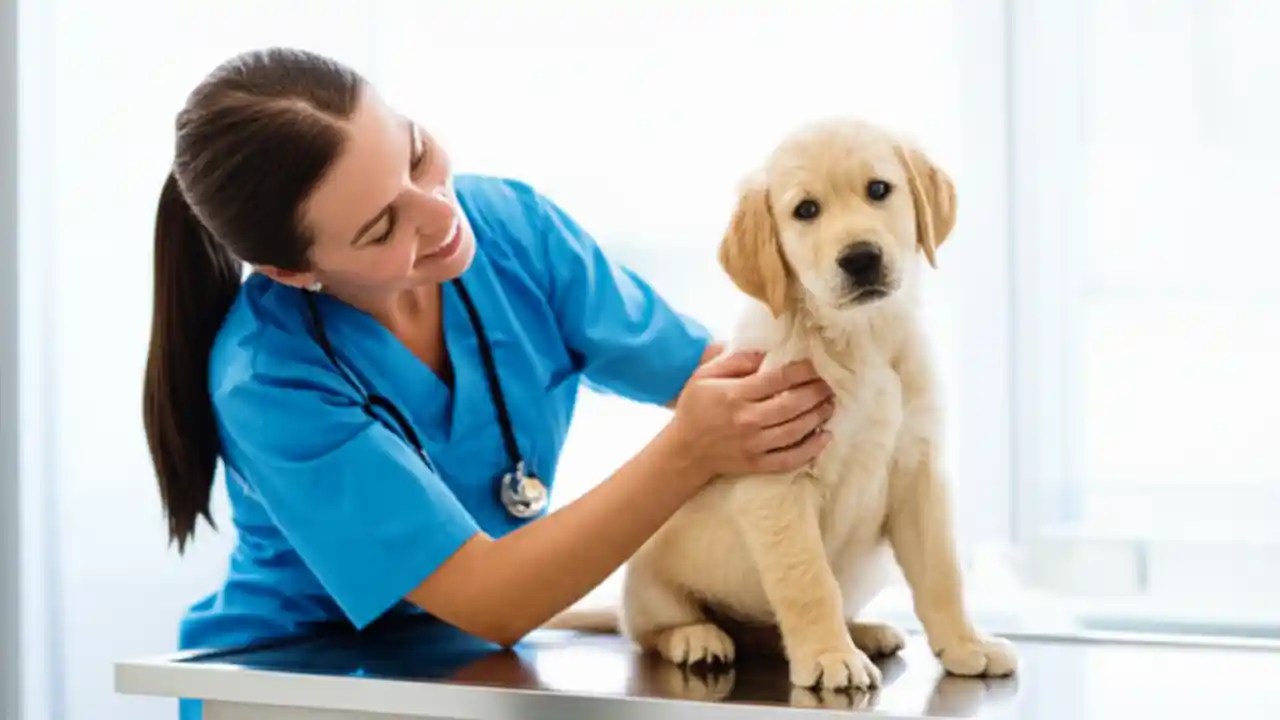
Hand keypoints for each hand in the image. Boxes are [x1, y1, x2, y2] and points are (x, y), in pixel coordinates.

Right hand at [668, 349, 834, 479]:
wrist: (684, 451)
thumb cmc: (695, 408)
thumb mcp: (704, 376)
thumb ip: (734, 361)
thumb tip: (764, 354)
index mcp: (735, 395)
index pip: (778, 379)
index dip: (802, 371)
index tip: (815, 365)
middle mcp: (748, 420)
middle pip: (793, 405)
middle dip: (817, 393)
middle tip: (829, 385)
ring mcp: (754, 445)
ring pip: (796, 431)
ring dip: (819, 417)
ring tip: (830, 405)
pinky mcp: (757, 464)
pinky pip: (790, 459)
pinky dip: (811, 450)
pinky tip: (825, 437)